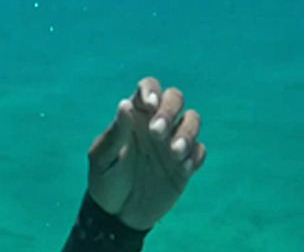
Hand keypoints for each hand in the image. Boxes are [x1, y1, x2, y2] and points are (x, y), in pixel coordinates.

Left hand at [85, 77, 206, 230]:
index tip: (148, 103)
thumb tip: (126, 104)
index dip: (152, 89)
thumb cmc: (104, 181)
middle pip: (175, 98)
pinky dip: (195, 155)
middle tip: (156, 133)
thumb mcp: (103, 159)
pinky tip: (182, 168)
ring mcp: (172, 144)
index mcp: (133, 117)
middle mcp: (155, 125)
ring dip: (187, 131)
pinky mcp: (186, 166)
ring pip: (193, 120)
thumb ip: (116, 133)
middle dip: (170, 109)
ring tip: (173, 152)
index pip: (148, 88)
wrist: (118, 215)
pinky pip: (201, 150)